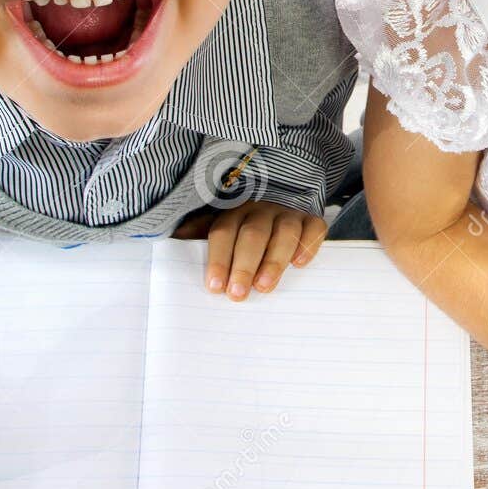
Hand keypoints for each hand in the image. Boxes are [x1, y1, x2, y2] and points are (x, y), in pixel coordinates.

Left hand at [176, 201, 326, 298]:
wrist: (284, 194)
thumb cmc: (245, 224)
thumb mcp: (220, 223)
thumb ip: (200, 233)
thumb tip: (173, 242)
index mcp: (234, 211)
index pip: (223, 233)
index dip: (218, 259)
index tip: (214, 286)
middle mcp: (261, 209)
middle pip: (252, 235)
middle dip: (244, 265)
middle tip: (238, 294)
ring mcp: (288, 213)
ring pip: (284, 233)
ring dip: (274, 261)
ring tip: (264, 287)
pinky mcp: (311, 218)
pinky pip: (314, 229)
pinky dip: (308, 245)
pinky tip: (299, 264)